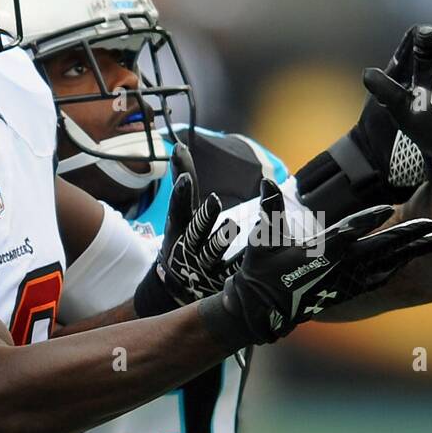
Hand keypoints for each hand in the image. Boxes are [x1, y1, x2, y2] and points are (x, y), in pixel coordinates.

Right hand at [133, 148, 238, 317]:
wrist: (176, 287)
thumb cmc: (183, 240)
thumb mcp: (179, 214)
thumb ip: (183, 181)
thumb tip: (179, 146)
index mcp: (179, 228)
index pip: (178, 209)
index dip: (180, 194)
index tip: (185, 178)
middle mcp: (188, 246)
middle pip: (196, 230)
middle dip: (204, 216)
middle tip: (215, 199)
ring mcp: (202, 265)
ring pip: (213, 251)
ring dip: (222, 239)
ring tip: (232, 225)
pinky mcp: (218, 281)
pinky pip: (233, 271)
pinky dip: (242, 264)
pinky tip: (255, 255)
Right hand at [199, 180, 431, 345]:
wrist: (262, 309)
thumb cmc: (260, 271)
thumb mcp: (262, 239)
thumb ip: (271, 209)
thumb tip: (267, 182)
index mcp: (320, 251)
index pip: (349, 231)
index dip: (370, 218)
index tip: (390, 207)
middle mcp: (338, 266)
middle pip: (380, 247)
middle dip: (407, 235)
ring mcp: (346, 280)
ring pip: (387, 263)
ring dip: (412, 251)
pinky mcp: (348, 290)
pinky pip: (379, 278)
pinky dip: (398, 267)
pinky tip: (413, 259)